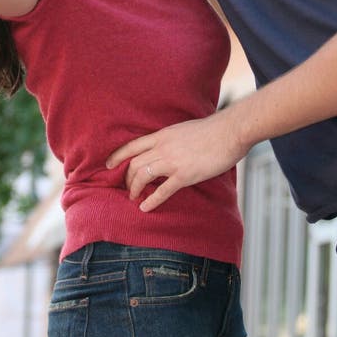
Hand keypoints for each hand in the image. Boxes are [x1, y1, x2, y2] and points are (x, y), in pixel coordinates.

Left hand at [106, 111, 245, 211]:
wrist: (228, 132)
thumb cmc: (210, 130)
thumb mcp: (182, 129)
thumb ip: (171, 138)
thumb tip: (167, 146)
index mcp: (162, 135)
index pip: (132, 145)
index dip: (117, 156)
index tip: (107, 165)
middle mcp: (162, 147)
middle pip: (134, 164)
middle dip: (126, 178)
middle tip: (127, 188)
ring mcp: (172, 161)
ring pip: (143, 176)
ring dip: (135, 189)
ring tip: (134, 198)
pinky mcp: (184, 175)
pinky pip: (162, 190)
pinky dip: (151, 200)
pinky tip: (145, 208)